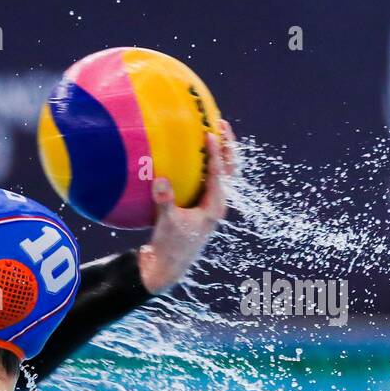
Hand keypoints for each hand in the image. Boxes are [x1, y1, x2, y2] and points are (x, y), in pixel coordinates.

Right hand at [138, 118, 236, 294]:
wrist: (167, 266)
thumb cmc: (170, 246)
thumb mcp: (167, 223)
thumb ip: (165, 200)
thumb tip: (161, 180)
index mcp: (214, 207)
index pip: (218, 174)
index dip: (215, 153)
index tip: (210, 134)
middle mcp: (216, 203)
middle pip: (228, 169)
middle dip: (227, 147)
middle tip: (222, 124)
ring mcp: (208, 204)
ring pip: (220, 174)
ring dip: (219, 153)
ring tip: (214, 133)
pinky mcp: (197, 206)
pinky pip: (205, 179)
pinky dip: (203, 165)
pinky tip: (192, 155)